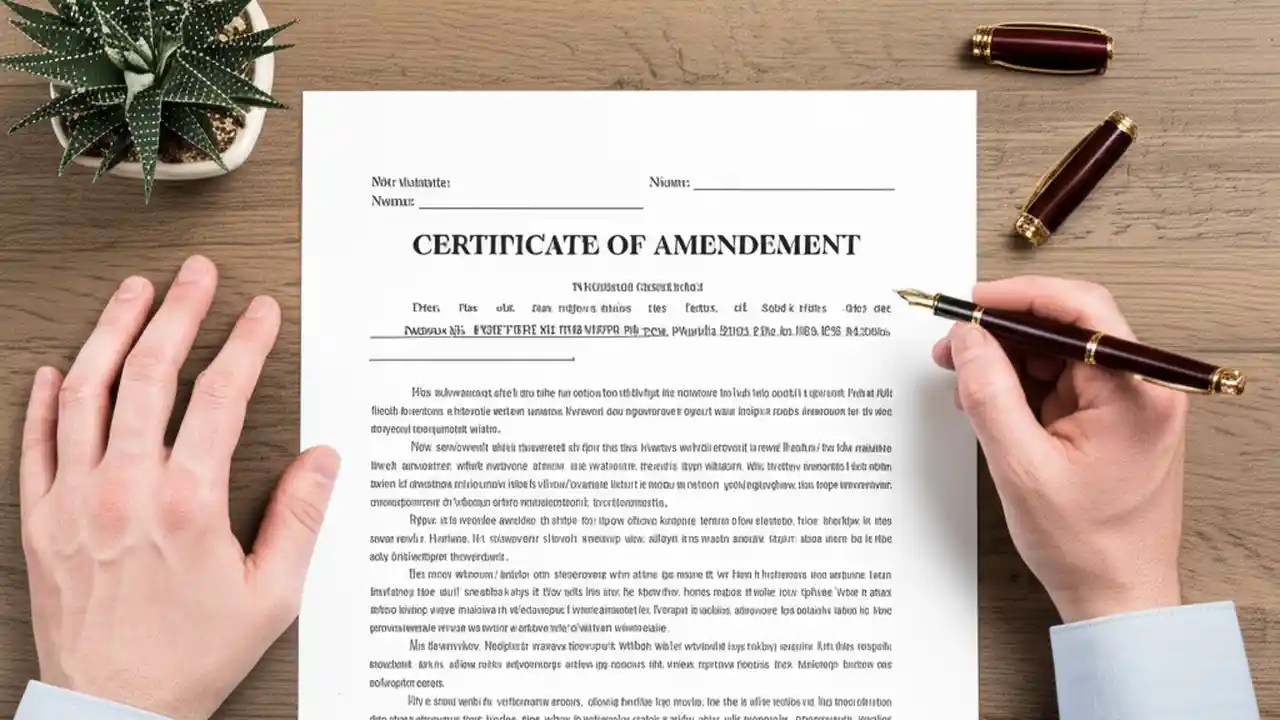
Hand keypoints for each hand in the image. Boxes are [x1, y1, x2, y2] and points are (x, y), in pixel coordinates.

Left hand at [18, 256, 339, 718]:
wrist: (116, 708)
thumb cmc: (192, 657)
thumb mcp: (272, 595)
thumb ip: (301, 518)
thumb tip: (322, 460)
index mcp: (187, 504)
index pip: (219, 397)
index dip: (244, 344)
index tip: (258, 314)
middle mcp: (125, 491)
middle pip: (150, 375)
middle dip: (177, 313)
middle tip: (194, 276)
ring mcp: (75, 502)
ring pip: (87, 393)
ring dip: (111, 334)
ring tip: (132, 295)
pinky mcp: (40, 521)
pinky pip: (35, 443)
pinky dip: (45, 400)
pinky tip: (57, 369)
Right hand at [933, 276, 1186, 622]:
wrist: (1116, 594)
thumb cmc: (1086, 545)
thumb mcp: (1021, 467)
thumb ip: (990, 394)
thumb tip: (968, 338)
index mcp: (1136, 392)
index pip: (1080, 310)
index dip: (1018, 296)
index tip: (970, 303)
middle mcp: (1142, 387)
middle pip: (1067, 326)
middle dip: (1003, 330)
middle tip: (953, 344)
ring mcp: (1128, 402)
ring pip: (1058, 352)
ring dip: (1007, 358)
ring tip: (963, 378)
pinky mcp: (1111, 418)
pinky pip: (1059, 380)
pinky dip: (1019, 384)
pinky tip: (988, 399)